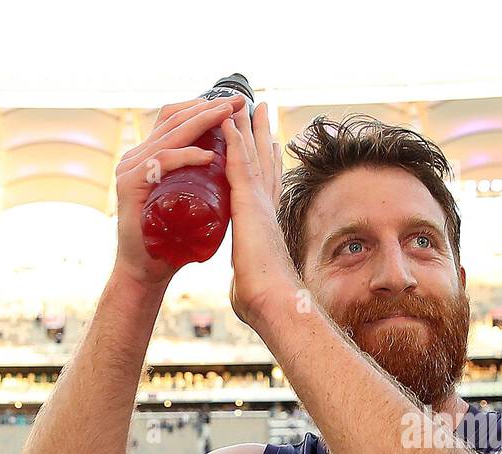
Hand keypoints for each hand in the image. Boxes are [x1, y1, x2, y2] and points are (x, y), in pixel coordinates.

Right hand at [113, 98, 237, 288]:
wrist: (148, 269)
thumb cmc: (174, 238)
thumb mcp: (195, 201)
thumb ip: (205, 182)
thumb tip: (235, 166)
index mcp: (152, 156)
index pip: (176, 120)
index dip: (204, 107)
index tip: (235, 104)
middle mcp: (139, 157)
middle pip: (173, 120)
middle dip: (208, 108)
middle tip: (237, 101)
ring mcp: (132, 169)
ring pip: (170, 136)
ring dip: (201, 122)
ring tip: (227, 115)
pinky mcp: (130, 186)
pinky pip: (162, 162)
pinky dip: (186, 156)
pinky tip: (209, 155)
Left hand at [220, 102, 300, 328]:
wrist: (273, 303)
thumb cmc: (264, 302)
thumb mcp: (252, 284)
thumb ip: (248, 280)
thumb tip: (245, 293)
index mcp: (267, 225)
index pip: (266, 187)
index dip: (266, 163)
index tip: (266, 143)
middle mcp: (268, 209)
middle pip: (264, 163)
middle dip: (261, 136)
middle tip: (259, 109)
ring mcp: (260, 204)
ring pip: (252, 156)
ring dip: (247, 127)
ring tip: (244, 102)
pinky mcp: (248, 204)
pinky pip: (238, 163)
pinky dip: (234, 140)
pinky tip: (227, 119)